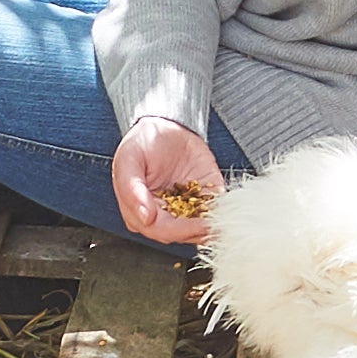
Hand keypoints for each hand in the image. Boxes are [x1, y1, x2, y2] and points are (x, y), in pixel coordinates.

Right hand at [111, 117, 225, 243]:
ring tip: (221, 220)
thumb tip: (145, 217)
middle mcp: (164, 213)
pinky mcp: (205, 195)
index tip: (191, 225)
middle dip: (196, 230)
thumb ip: (131, 189)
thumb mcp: (129, 160)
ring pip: (199, 227)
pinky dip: (222, 212)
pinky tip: (227, 211)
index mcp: (140, 211)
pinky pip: (214, 209)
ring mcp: (186, 206)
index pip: (159, 230)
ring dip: (210, 225)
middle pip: (181, 233)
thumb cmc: (141, 143)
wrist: (164, 124)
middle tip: (210, 223)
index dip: (176, 230)